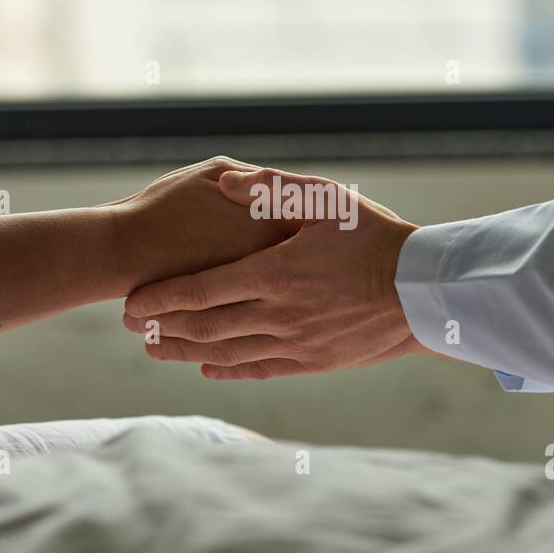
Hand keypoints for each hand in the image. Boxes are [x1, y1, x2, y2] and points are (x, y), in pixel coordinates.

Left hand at [122, 166, 423, 378]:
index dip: (161, 299)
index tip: (131, 301)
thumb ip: (273, 190)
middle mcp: (279, 314)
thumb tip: (226, 182)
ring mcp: (295, 343)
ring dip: (185, 351)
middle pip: (204, 327)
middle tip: (131, 325)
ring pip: (225, 353)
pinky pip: (259, 368)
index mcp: (275, 273)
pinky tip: (207, 367)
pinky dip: (228, 369)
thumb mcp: (327, 200)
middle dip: (162, 327)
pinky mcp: (312, 361)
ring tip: (155, 348)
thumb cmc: (375, 237)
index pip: (201, 290)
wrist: (422, 290)